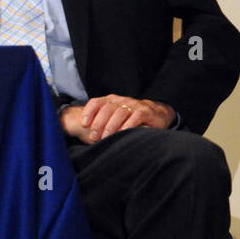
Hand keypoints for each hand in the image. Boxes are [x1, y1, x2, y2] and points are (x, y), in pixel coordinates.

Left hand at [61, 95, 175, 143]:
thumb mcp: (114, 115)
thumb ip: (102, 119)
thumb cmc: (130, 117)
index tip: (83, 124)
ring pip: (119, 113)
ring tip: (105, 138)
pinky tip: (122, 134)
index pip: (96, 102)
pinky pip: (135, 117)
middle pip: (106, 109)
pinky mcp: (145, 112)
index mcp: (111, 100)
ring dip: (111, 127)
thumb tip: (82, 131)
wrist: (156, 113)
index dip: (88, 112)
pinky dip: (127, 126)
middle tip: (93, 137)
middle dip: (98, 124)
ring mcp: (133, 105)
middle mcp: (121, 100)